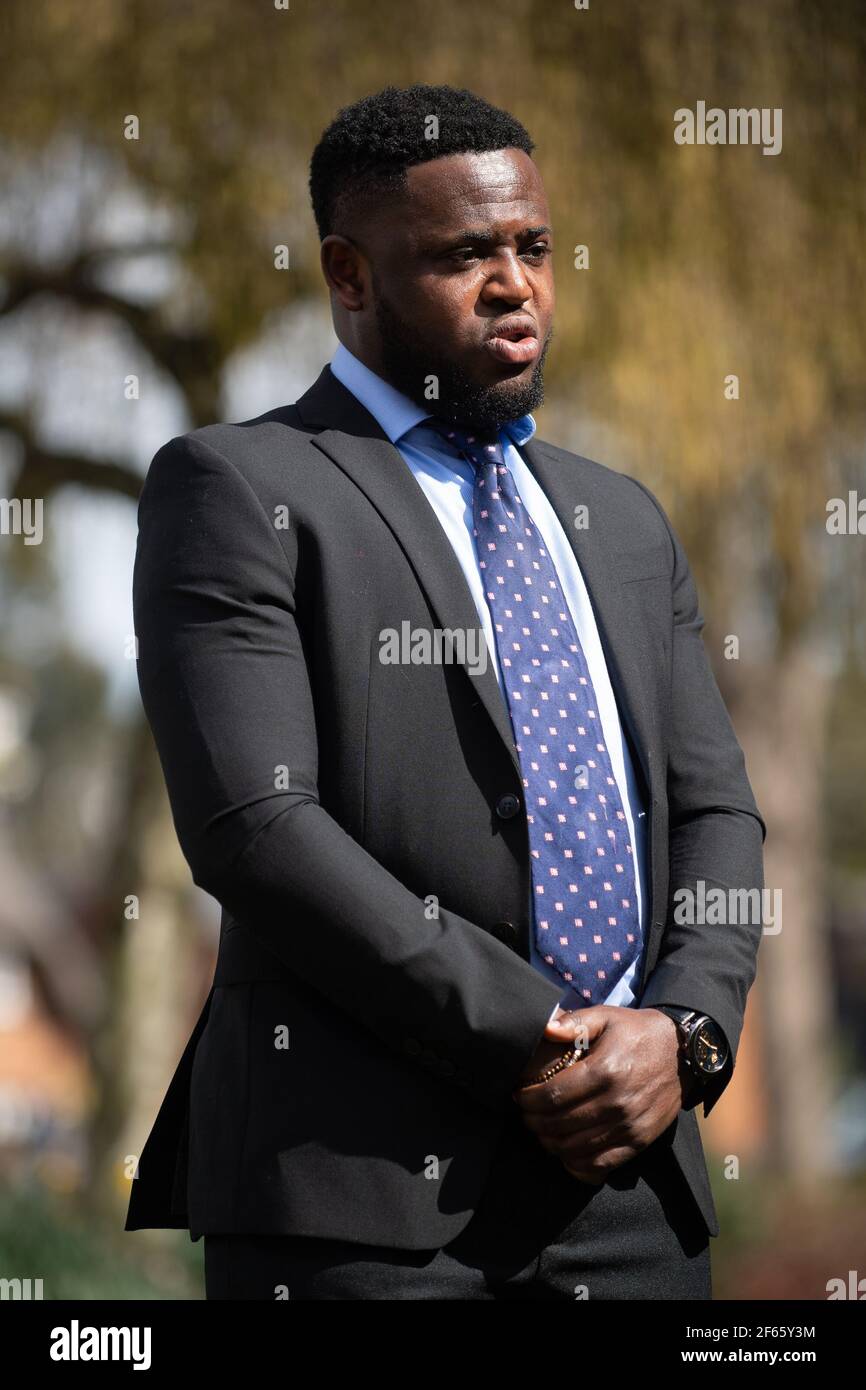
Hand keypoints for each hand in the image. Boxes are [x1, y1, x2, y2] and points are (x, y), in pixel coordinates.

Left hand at [512, 1006, 687, 1183]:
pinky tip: (566, 1151)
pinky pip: (601, 1165)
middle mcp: (616, 1102)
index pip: (553, 1096)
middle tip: (525, 1114)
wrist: (684, 1053)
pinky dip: (577, 1165)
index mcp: (605, 1070)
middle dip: (534, 1122)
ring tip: (542, 1130)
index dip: (528, 1100)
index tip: (519, 1096)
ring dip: (550, 1143)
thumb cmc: (638, 1032)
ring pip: (575, 1148)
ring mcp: (629, 1126)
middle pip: (559, 1125)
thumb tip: (545, 1028)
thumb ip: (575, 1021)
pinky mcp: (640, 1142)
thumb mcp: (608, 1016)